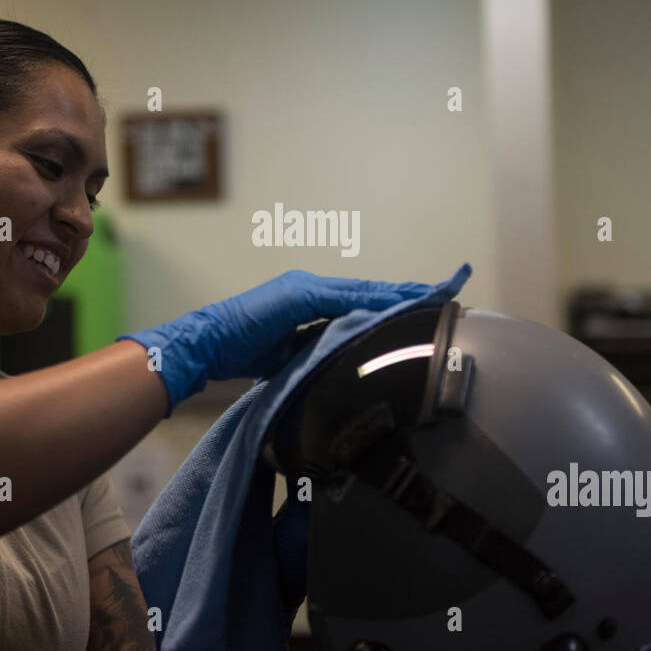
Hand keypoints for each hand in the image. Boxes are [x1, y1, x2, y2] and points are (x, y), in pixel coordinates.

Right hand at [118, 270, 430, 413]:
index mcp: (309, 300)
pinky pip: (345, 298)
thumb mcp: (285, 355)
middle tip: (448, 292)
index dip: (394, 302)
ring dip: (399, 295)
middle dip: (408, 294)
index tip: (428, 304)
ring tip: (435, 295)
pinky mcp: (299, 295)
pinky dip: (374, 301)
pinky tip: (400, 304)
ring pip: (363, 292)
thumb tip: (344, 362)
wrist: (202, 344)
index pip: (360, 302)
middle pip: (369, 292)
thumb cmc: (237, 350)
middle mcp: (311, 288)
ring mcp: (306, 289)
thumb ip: (313, 351)